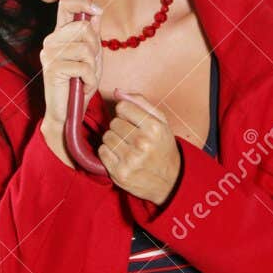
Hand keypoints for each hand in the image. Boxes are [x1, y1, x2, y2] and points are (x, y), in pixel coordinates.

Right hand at [39, 0, 103, 126]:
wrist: (67, 112)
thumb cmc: (79, 84)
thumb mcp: (92, 58)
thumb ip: (92, 36)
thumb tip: (96, 14)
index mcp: (60, 34)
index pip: (66, 5)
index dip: (83, 1)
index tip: (97, 10)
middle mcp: (51, 40)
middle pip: (83, 26)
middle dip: (95, 46)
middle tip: (91, 64)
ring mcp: (49, 54)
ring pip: (85, 48)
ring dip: (93, 67)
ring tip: (86, 78)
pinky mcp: (52, 68)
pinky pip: (83, 67)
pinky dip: (90, 79)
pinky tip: (84, 86)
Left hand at [98, 89, 181, 203]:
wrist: (170, 180)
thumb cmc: (163, 147)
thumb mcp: (160, 121)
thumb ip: (140, 102)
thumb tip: (117, 92)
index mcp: (154, 127)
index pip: (122, 107)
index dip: (125, 113)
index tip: (132, 121)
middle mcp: (142, 143)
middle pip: (113, 122)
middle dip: (120, 127)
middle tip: (131, 136)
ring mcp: (130, 160)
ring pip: (106, 136)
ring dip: (113, 140)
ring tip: (126, 146)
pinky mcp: (120, 173)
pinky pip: (102, 152)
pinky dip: (108, 152)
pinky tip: (120, 156)